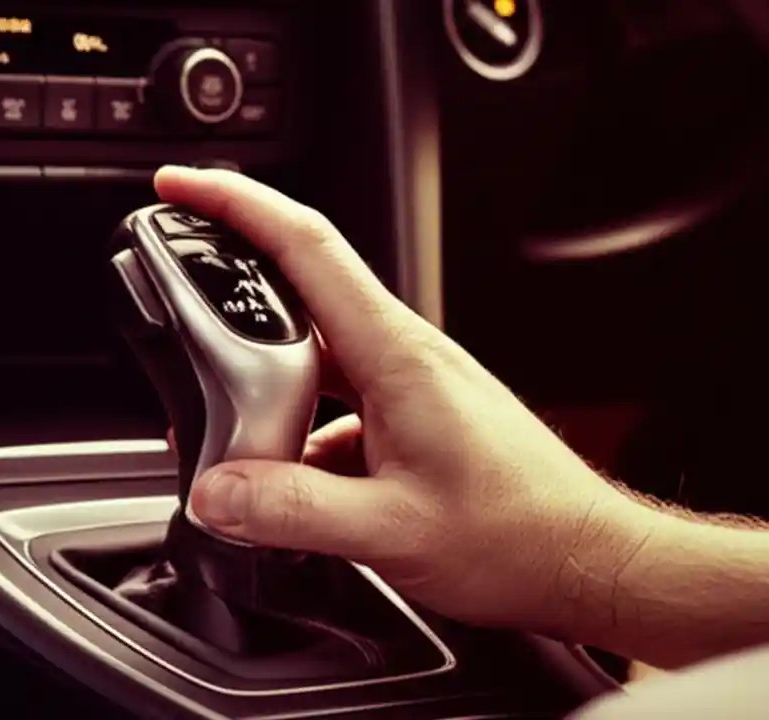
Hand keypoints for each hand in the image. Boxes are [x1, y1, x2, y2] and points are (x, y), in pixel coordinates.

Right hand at [154, 166, 653, 638]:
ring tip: (235, 435)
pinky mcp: (422, 417)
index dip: (237, 203)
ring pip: (320, 361)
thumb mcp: (390, 530)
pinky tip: (299, 485)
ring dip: (271, 388)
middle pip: (303, 298)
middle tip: (182, 330)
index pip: (308, 246)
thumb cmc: (521, 534)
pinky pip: (344, 404)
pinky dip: (307, 434)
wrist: (586, 557)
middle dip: (234, 307)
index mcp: (398, 356)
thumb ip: (292, 510)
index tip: (183, 187)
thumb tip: (216, 491)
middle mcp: (408, 356)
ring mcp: (417, 386)